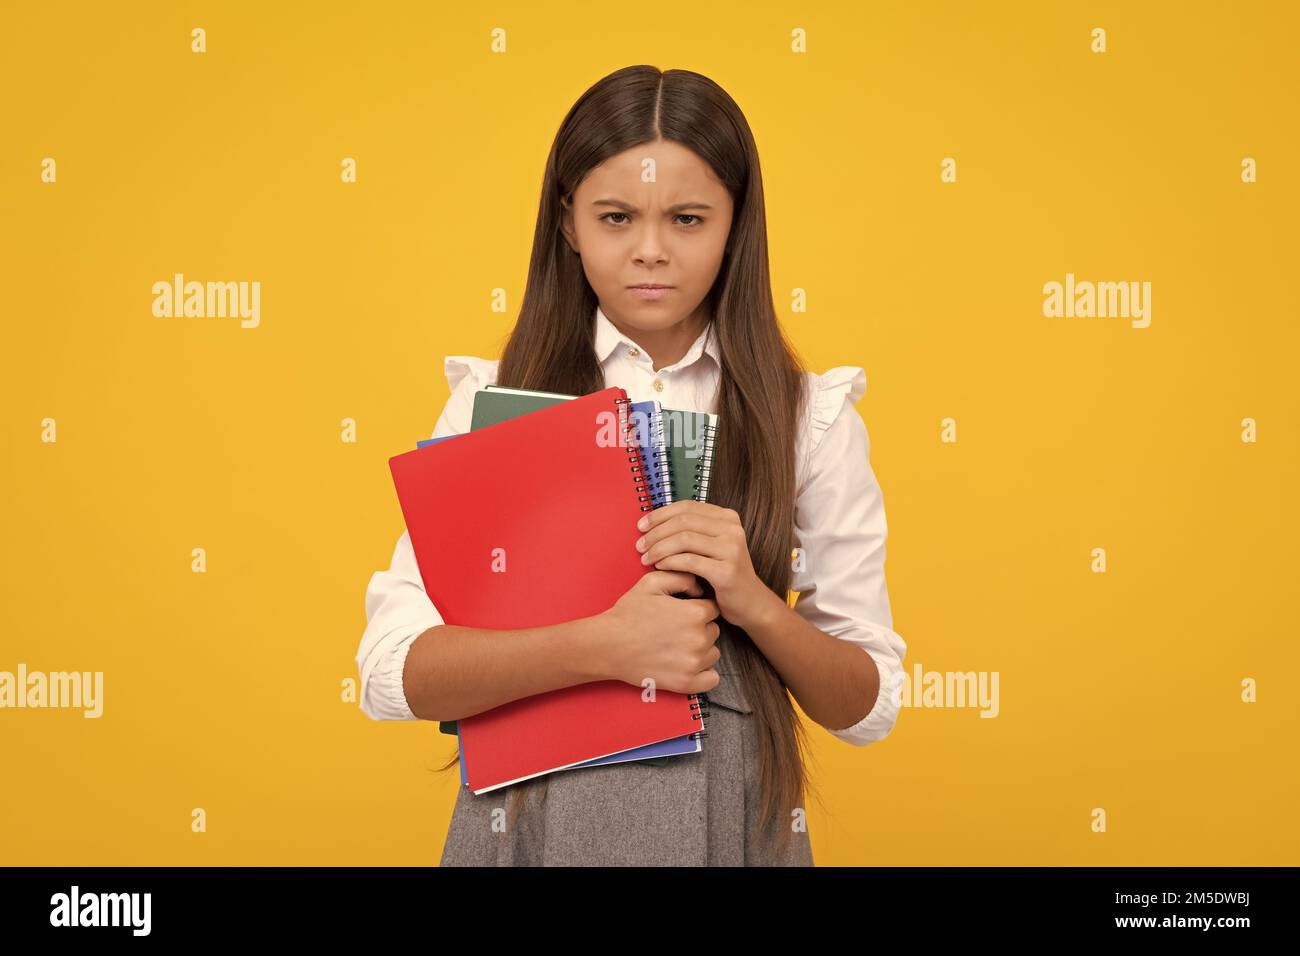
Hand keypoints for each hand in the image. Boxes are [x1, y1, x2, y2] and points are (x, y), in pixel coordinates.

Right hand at [597, 570, 722, 695]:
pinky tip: (687, 665)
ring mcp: (694, 663)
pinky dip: (704, 673)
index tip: (683, 613)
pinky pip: (712, 679)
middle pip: (714, 630)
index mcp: (695, 613)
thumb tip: (699, 588)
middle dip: (700, 628)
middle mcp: (699, 638)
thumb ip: (681, 577)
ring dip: (701, 650)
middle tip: (676, 630)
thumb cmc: (628, 614)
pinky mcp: (686, 683)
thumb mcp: (651, 583)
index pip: (713, 609)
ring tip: (677, 647)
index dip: (698, 608)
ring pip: (712, 653)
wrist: (608, 645)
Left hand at [634, 500, 772, 630]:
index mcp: (727, 517)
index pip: (687, 507)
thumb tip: (654, 523)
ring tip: (646, 558)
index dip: (660, 514)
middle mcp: (732, 529)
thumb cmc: (723, 573)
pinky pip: (689, 561)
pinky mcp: (726, 571)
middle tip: (640, 545)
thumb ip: (692, 531)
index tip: (641, 525)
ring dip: (659, 548)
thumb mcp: (712, 545)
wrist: (750, 602)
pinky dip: (669, 562)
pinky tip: (660, 567)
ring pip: (684, 540)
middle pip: (683, 521)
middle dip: (656, 533)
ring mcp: (731, 549)